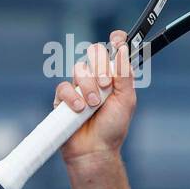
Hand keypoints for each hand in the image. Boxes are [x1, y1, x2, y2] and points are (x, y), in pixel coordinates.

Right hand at [55, 29, 137, 162]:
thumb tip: (122, 50)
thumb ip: (124, 76)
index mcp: (115, 76)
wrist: (95, 149)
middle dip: (100, 66)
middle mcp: (97, 77)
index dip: (117, 41)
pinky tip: (79, 109)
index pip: (114, 50)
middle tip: (105, 85)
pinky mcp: (64, 97)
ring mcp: (79, 86)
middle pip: (94, 52)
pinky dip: (72, 97)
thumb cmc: (113, 127)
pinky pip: (63, 86)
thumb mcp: (126, 101)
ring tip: (94, 104)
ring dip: (88, 86)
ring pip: (79, 68)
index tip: (117, 39)